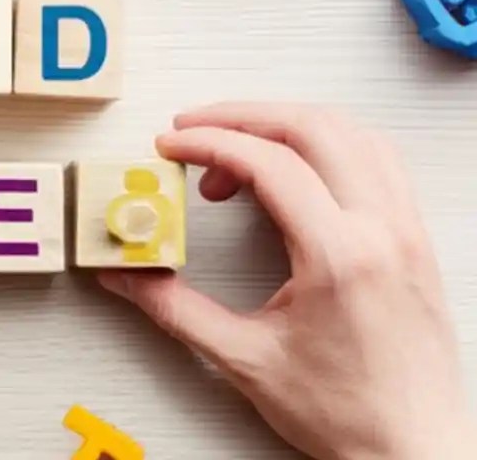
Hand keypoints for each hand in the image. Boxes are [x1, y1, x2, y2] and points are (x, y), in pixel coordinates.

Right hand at [98, 102, 472, 459]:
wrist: (413, 449)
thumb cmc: (347, 414)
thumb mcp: (244, 359)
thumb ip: (174, 309)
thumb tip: (128, 278)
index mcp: (340, 256)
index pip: (271, 163)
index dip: (210, 142)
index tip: (172, 145)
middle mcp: (383, 231)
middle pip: (312, 129)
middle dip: (242, 117)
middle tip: (193, 130)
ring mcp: (406, 231)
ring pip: (351, 132)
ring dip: (286, 126)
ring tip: (236, 150)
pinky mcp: (415, 239)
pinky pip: (377, 159)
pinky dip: (327, 146)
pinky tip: (294, 169)